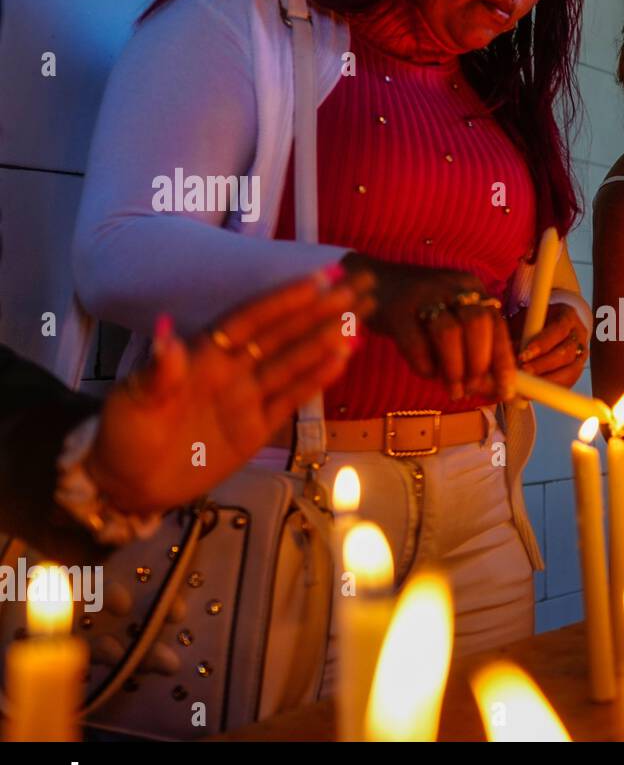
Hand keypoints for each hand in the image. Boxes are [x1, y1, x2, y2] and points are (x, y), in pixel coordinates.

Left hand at [86, 269, 374, 517]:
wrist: (129, 484)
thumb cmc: (124, 435)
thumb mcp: (132, 402)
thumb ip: (157, 372)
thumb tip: (167, 334)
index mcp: (203, 356)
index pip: (250, 320)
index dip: (283, 300)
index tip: (316, 279)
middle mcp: (231, 370)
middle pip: (281, 335)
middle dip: (317, 312)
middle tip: (354, 290)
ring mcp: (247, 398)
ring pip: (293, 363)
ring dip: (324, 343)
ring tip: (358, 324)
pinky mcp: (256, 428)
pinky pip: (291, 399)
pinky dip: (316, 380)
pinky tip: (341, 361)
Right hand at [342, 253, 515, 400]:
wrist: (373, 284)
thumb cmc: (420, 310)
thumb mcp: (452, 318)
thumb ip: (473, 349)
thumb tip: (494, 388)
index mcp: (472, 287)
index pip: (497, 323)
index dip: (503, 360)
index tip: (505, 390)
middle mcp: (451, 286)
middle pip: (477, 324)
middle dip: (479, 364)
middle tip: (472, 389)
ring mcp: (423, 294)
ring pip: (449, 333)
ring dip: (455, 369)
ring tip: (454, 390)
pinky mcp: (396, 310)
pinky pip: (416, 343)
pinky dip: (425, 366)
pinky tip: (427, 374)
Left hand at [510, 302, 588, 388]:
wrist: (554, 327)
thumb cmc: (536, 323)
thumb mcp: (526, 320)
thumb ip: (519, 333)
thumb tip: (505, 351)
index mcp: (567, 317)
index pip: (558, 330)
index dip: (541, 344)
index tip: (523, 355)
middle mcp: (578, 335)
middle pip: (565, 353)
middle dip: (541, 366)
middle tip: (522, 372)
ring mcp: (581, 354)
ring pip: (570, 371)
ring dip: (546, 380)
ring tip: (526, 386)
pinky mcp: (578, 370)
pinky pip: (568, 383)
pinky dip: (551, 390)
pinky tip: (534, 392)